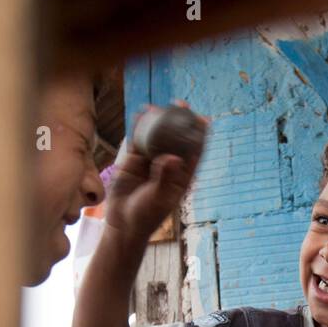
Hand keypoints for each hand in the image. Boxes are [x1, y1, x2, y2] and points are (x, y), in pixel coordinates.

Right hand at [104, 101, 207, 236]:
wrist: (123, 222)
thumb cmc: (146, 215)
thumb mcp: (158, 199)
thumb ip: (164, 178)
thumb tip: (172, 157)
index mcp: (182, 176)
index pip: (195, 151)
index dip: (200, 135)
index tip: (203, 119)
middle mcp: (169, 166)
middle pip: (177, 138)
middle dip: (180, 120)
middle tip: (181, 103)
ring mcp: (151, 161)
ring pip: (157, 136)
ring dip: (159, 120)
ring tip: (159, 105)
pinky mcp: (134, 160)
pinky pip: (138, 139)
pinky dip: (140, 126)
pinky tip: (142, 113)